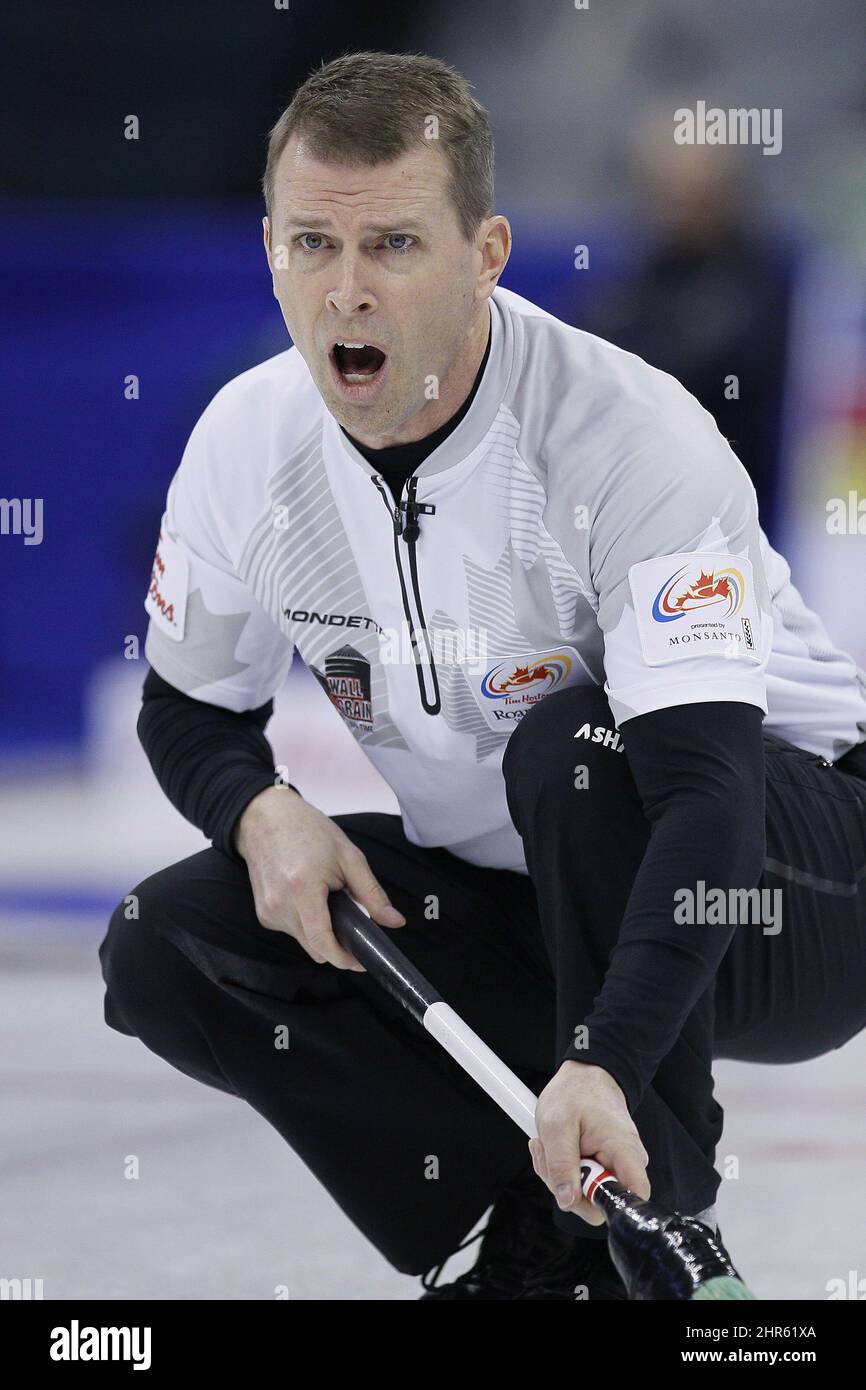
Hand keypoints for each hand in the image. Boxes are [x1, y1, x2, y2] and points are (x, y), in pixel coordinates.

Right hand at [234, 786, 405, 970]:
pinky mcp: (262, 913)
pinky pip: (291, 931)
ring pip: (303, 942)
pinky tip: (310, 900)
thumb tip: (395, 922)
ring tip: (329, 903)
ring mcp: (267, 911)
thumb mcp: (348, 856)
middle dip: (337, 946)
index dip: (345, 959)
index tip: (362, 961)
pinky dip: (306, 924)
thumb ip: (372, 894)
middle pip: (314, 949)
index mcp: (302, 889)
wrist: (265, 817)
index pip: (322, 942)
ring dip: (320, 934)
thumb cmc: (308, 831)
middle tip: (354, 928)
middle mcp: (280, 904)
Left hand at [530, 1060, 649, 1225]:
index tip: (575, 1187)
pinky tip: (551, 1149)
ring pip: (585, 1195)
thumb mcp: (557, 1124)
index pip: (633, 1197)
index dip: (606, 1205)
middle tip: (547, 1157)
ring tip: (546, 1145)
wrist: (585, 1074)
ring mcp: (613, 1167)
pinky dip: (560, 1171)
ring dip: (558, 1176)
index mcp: (624, 1151)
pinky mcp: (601, 1168)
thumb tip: (568, 1201)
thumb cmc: (575, 1092)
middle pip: (600, 1203)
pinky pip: (580, 1184)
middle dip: (566, 1187)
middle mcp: (625, 1163)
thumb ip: (562, 1164)